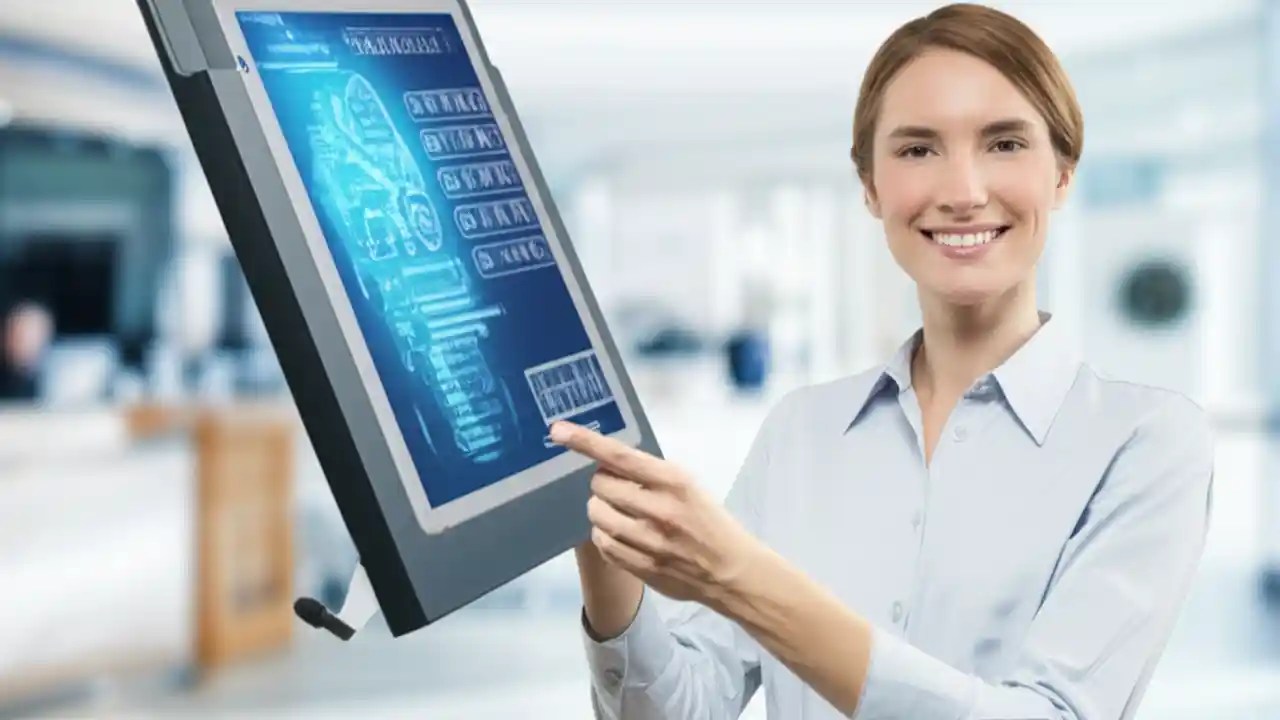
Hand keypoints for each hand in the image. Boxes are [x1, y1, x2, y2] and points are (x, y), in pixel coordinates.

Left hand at [551, 420, 763, 608]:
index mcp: (674, 481)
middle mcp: (660, 510)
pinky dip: (605, 535)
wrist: (731, 570)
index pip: (619, 456)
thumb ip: (649, 474)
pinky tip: (621, 533)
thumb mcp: (687, 485)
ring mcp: (650, 542)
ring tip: (620, 512)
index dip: (584, 441)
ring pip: (597, 515)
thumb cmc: (708, 520)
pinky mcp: (642, 567)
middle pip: (600, 486)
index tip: (558, 431)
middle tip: (618, 488)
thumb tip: (605, 460)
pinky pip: (602, 544)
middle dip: (603, 484)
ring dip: (601, 510)